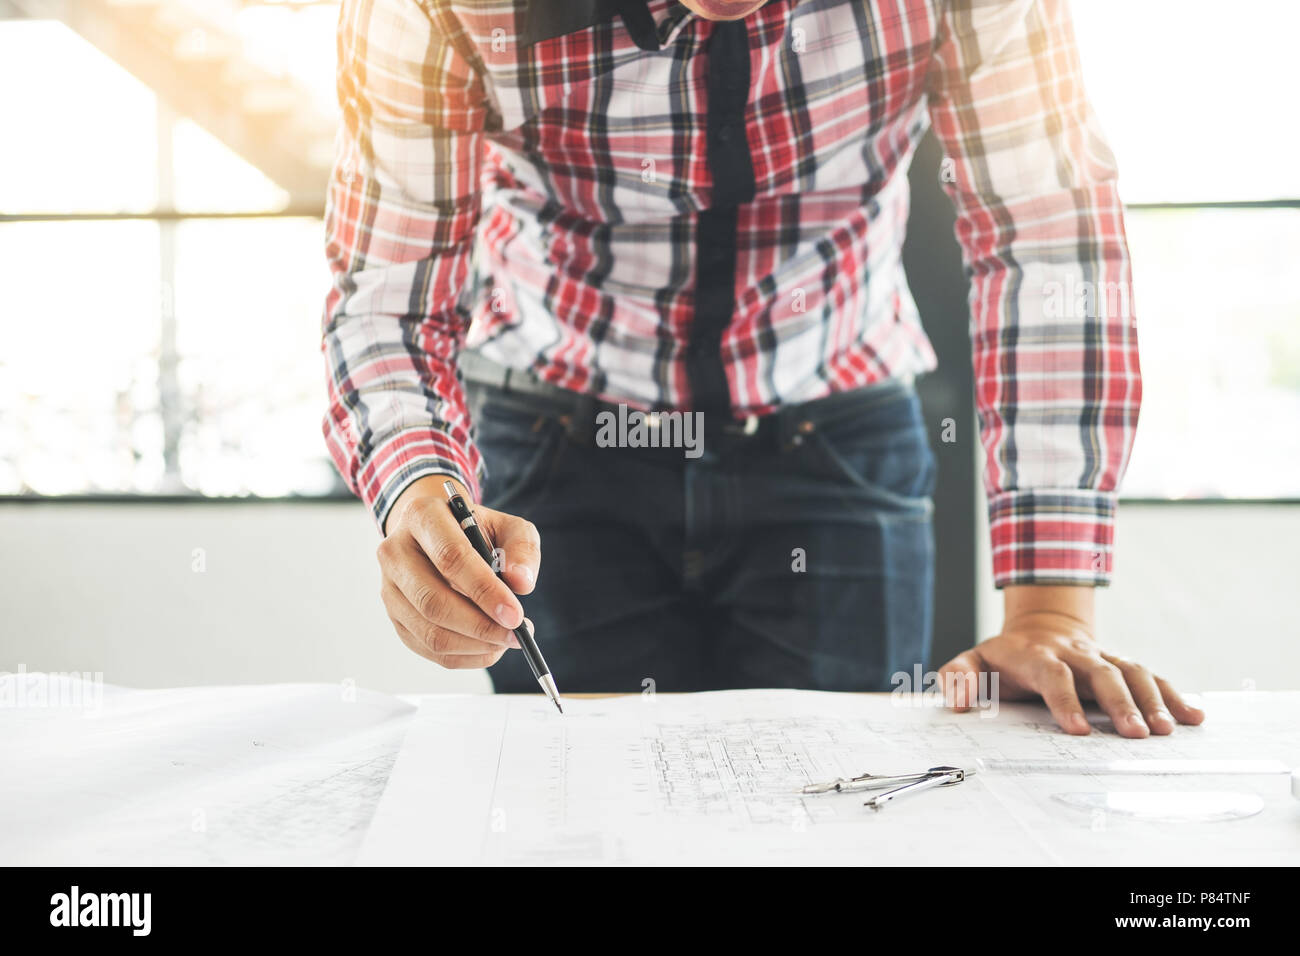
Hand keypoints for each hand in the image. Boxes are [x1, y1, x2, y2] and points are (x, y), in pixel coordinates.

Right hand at [377, 475, 540, 668]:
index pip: (450, 558)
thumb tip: (522, 584)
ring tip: (506, 641)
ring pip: (429, 631)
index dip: (484, 590)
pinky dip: (463, 656)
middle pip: (433, 602)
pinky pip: (426, 648)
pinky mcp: (393, 615)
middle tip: (516, 635)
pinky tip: (488, 648)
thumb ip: (522, 548)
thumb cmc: (475, 530)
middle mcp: (395, 551)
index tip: (515, 614)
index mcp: (422, 516)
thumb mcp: (506, 525)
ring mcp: (389, 587)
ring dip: (474, 645)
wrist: (438, 533)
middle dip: (480, 626)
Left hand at [938, 585, 1204, 736]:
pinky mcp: (1121, 662)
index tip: (1079, 730)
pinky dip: (1175, 695)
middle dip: (1120, 703)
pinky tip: (1195, 717)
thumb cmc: (1005, 656)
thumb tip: (957, 699)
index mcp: (1037, 655)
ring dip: (1152, 700)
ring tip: (1167, 731)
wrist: (1040, 624)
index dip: (1065, 700)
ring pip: (1132, 671)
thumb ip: (958, 677)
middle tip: (1136, 736)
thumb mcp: (973, 661)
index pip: (1053, 675)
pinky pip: (1152, 676)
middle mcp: (1075, 652)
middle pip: (1101, 673)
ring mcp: (1102, 655)